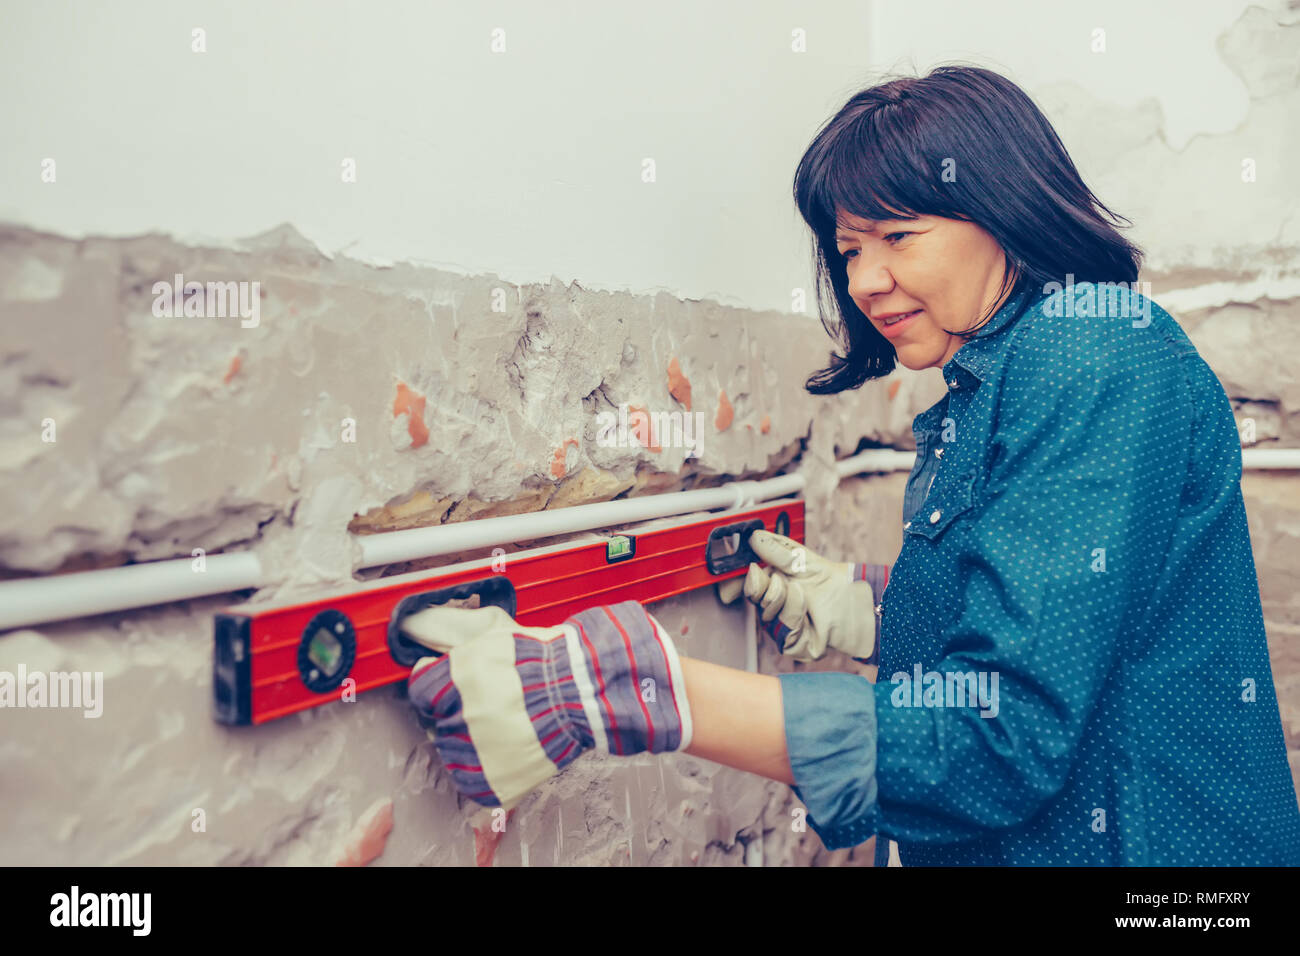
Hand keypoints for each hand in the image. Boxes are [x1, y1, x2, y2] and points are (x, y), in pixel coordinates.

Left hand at [402, 600, 692, 809]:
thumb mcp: (493, 633)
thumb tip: (421, 639)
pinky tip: (504, 750)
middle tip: (493, 703)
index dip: (438, 686)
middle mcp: (460, 718)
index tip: (457, 687)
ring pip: (452, 752)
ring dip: (469, 742)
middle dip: (458, 712)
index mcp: (456, 678)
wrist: (585, 692)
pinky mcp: (493, 784)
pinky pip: (472, 782)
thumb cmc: (544, 660)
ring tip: (504, 726)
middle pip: (437, 722)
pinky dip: (484, 770)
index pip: (420, 690)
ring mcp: (476, 755)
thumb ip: (453, 640)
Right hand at [717, 530, 884, 662]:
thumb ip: (777, 550)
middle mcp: (771, 606)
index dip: (731, 584)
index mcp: (769, 584)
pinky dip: (794, 614)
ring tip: (801, 591)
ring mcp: (780, 626)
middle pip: (751, 598)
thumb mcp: (801, 560)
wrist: (854, 603)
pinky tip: (806, 609)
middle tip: (778, 579)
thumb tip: (754, 537)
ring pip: (766, 614)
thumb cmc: (830, 582)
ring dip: (784, 599)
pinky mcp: (792, 644)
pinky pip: (782, 631)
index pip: (741, 585)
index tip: (731, 579)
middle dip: (763, 586)